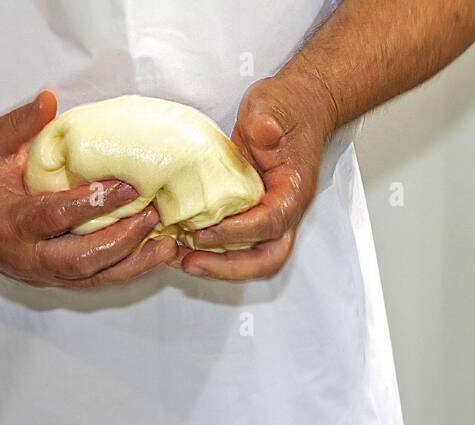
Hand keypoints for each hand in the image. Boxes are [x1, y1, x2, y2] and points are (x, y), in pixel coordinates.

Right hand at [0, 91, 178, 287]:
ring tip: (167, 243)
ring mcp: (41, 273)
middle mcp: (26, 255)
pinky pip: (95, 282)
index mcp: (9, 220)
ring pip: (92, 278)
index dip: (93, 204)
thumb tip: (50, 97)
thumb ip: (19, 124)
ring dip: (133, 263)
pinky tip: (154, 255)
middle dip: (122, 240)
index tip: (129, 186)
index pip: (54, 217)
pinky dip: (127, 270)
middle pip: (79, 259)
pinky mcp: (55, 280)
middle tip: (155, 214)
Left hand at [181, 74, 336, 280]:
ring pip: (250, 259)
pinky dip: (208, 251)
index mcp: (293, 191)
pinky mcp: (249, 215)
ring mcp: (267, 217)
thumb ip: (267, 121)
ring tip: (176, 259)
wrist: (298, 105)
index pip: (270, 224)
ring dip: (215, 266)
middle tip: (189, 263)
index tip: (203, 233)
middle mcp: (284, 212)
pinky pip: (233, 244)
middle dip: (227, 268)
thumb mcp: (273, 105)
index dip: (236, 233)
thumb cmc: (288, 106)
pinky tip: (178, 244)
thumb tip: (262, 132)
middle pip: (266, 259)